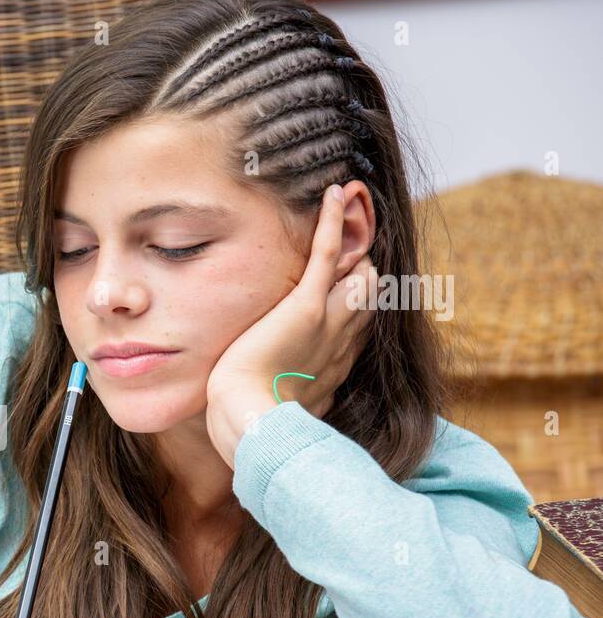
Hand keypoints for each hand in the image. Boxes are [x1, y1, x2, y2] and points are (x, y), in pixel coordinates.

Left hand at [205, 183, 377, 468]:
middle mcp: (340, 341)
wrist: (250, 423)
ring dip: (355, 241)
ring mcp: (328, 321)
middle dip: (364, 265)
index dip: (356, 302)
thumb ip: (286, 400)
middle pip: (368, 292)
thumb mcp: (280, 412)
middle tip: (357, 237)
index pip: (357, 324)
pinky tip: (335, 193)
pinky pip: (326, 254)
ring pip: (358, 271)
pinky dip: (332, 222)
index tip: (349, 285)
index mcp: (333, 366)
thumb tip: (279, 407)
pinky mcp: (306, 307)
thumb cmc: (255, 423)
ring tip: (351, 209)